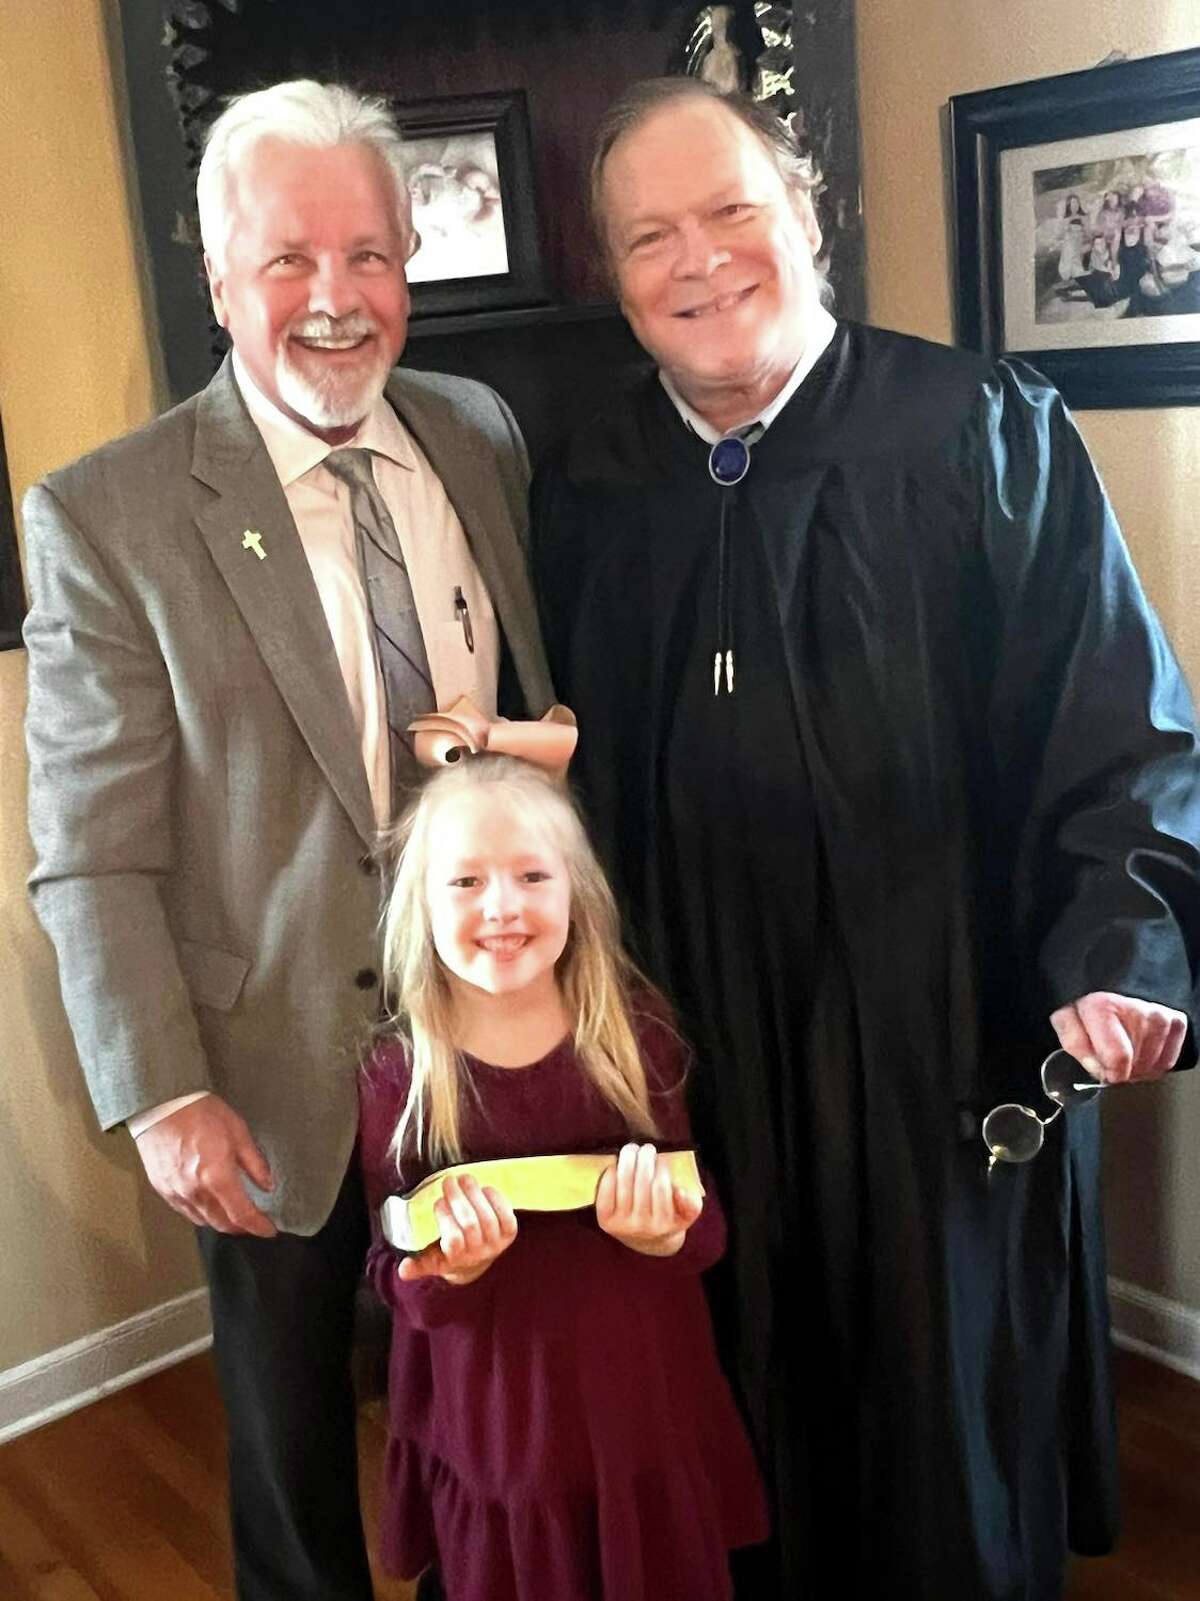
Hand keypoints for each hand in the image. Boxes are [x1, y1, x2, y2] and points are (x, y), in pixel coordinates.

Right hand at [134, 1095, 276, 1235]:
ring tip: (234, 1214)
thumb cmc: (201, 1113)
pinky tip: (209, 1205)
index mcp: (217, 1177)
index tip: (269, 1230)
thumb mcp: (238, 1132)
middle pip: (223, 1223)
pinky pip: (186, 1212)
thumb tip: (267, 1185)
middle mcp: (195, 1191)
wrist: (162, 1104)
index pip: (242, 1215)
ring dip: (222, 1222)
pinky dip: (202, 1214)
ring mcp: (176, 1192)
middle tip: (254, 1223)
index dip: (258, 1226)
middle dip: (242, 1228)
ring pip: (204, 1221)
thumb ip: (254, 1163)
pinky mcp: (163, 1189)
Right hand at [397, 1175, 516, 1285]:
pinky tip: (484, 1187)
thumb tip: (402, 1270)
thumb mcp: (432, 1262)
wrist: (476, 1264)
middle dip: (459, 1199)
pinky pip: (506, 1215)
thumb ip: (418, 1265)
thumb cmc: (448, 1256)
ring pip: (488, 1217)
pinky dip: (495, 1199)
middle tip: (448, 1181)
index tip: (438, 1201)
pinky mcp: (509, 1234)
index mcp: (457, 1260)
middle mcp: (478, 1254)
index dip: (446, 1218)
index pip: (453, 1241)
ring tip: (464, 1178)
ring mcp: (496, 1244)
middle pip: (470, 1225)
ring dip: (475, 1194)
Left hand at [595, 1142, 702, 1257]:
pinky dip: (609, 1176)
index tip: (662, 1157)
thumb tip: (681, 1190)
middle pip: (641, 1183)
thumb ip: (692, 1203)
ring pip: (623, 1184)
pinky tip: (615, 1165)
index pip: (661, 1188)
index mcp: (665, 1224)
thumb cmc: (668, 1218)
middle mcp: (642, 1227)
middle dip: (644, 1159)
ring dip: (627, 1161)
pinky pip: (605, 1194)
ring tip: (632, 1149)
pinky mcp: (605, 1221)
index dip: (661, 1167)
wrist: (645, 1241)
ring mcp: (622, 1225)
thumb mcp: (686, 1214)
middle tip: (647, 1148)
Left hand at [1050, 992, 1186, 1083]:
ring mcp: (1160, 1018)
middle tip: (1108, 1051)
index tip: (1100, 1065)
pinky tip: (1138, 1047)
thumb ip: (1073, 1042)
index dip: (1106, 1071)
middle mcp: (1137, 1011)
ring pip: (1149, 1069)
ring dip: (1134, 1067)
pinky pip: (1165, 1063)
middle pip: (1132, 1068)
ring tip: (1123, 1047)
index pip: (1117, 1060)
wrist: (1119, 980)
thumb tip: (1095, 1066)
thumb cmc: (1091, 1002)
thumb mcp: (1066, 1017)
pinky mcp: (1177, 1023)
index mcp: (1103, 1006)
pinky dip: (1150, 1062)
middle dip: (1117, 1069)